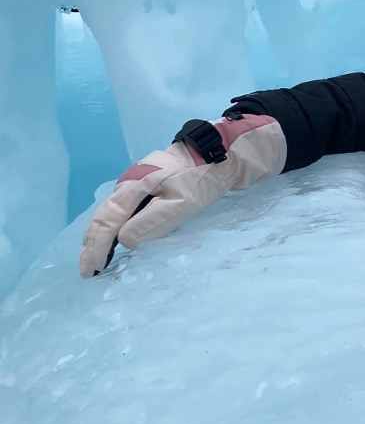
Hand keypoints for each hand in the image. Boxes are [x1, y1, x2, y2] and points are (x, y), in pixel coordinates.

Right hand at [79, 114, 285, 277]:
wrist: (218, 153)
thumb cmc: (200, 178)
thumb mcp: (181, 203)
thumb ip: (151, 222)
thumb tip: (123, 240)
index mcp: (133, 187)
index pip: (107, 222)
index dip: (97, 247)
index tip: (92, 269)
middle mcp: (127, 183)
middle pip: (102, 217)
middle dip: (91, 245)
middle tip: (88, 270)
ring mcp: (134, 182)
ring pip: (108, 213)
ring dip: (99, 237)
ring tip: (96, 259)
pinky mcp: (144, 184)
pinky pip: (120, 209)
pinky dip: (112, 226)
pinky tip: (114, 239)